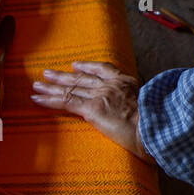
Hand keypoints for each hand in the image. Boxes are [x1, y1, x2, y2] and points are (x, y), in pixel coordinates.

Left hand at [31, 62, 150, 162]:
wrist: (155, 128)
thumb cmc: (157, 125)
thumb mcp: (151, 108)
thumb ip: (139, 105)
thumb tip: (139, 113)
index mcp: (126, 83)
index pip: (103, 69)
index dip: (87, 67)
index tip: (75, 66)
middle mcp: (111, 86)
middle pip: (81, 78)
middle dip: (62, 76)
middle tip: (47, 73)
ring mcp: (100, 96)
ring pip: (70, 89)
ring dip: (51, 87)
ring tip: (36, 85)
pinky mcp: (91, 109)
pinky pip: (66, 102)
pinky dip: (49, 100)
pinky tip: (37, 98)